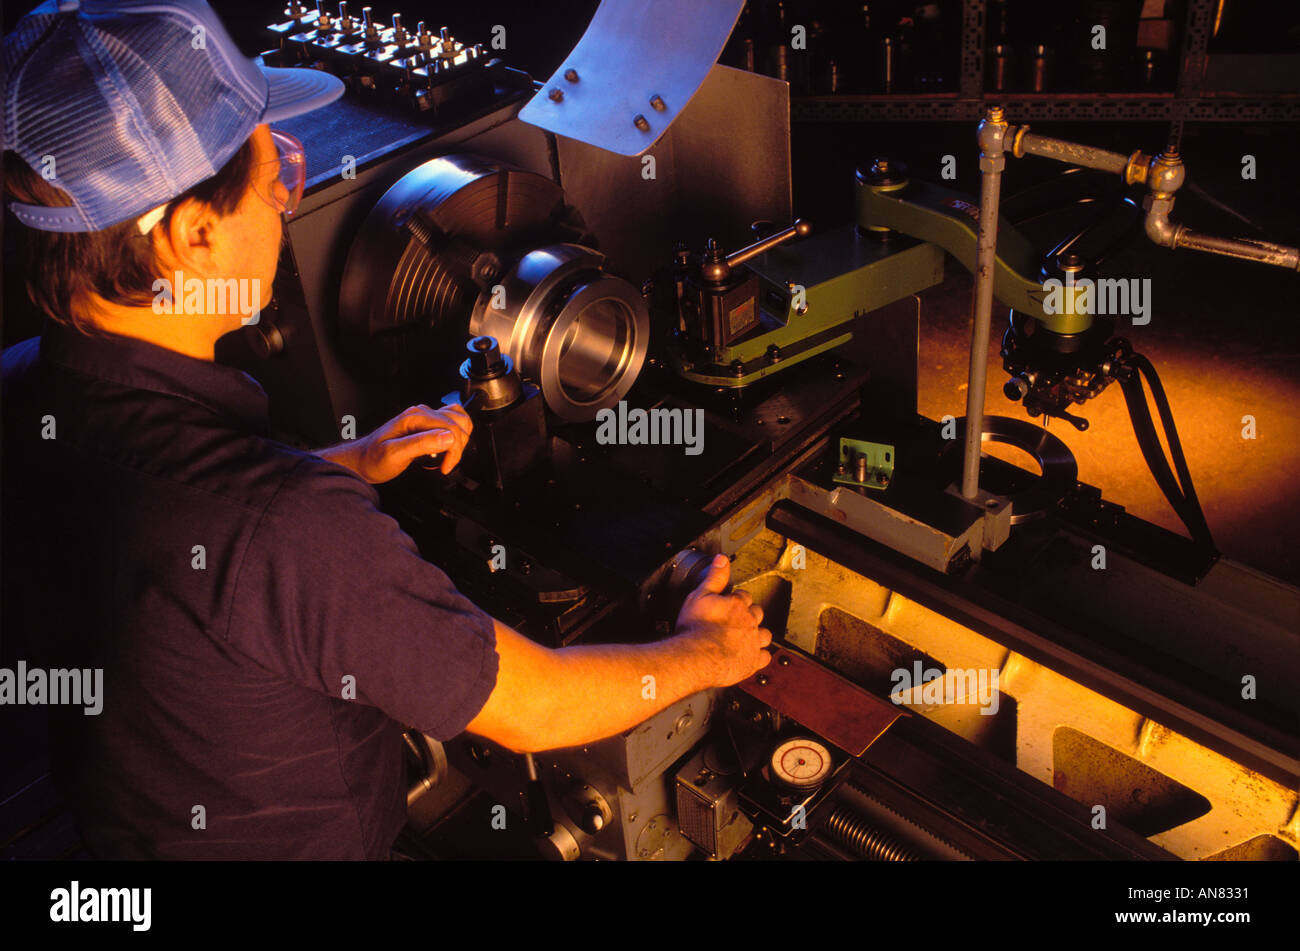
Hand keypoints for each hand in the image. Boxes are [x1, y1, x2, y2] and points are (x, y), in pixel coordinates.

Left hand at [318, 403, 471, 482]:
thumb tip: (448, 438)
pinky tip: (448, 447)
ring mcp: (425, 417)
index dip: (453, 450)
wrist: (362, 461)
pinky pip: (452, 421)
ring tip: (448, 456)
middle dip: (457, 447)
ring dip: (461, 439)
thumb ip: (421, 444)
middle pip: (458, 423)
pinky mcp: (427, 424)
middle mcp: (421, 413)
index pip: (450, 428)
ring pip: (459, 420)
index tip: (445, 467)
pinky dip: (457, 434)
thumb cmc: (374, 459)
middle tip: (445, 464)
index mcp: (414, 417)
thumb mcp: (395, 454)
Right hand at [674, 554, 771, 687]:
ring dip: (759, 633)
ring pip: (765, 634)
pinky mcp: (752, 661)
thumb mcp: (700, 595)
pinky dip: (760, 656)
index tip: (731, 601)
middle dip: (750, 614)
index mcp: (736, 605)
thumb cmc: (696, 628)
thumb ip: (714, 577)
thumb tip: (722, 560)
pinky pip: (764, 657)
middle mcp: (748, 622)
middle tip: (739, 618)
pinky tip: (753, 656)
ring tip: (749, 636)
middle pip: (756, 613)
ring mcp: (752, 642)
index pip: (743, 597)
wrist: (697, 657)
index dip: (737, 599)